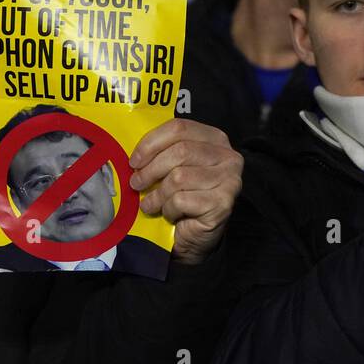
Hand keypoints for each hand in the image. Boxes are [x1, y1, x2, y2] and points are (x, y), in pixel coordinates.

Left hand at [128, 119, 242, 264]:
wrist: (198, 235)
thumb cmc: (184, 196)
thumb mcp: (175, 168)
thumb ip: (164, 153)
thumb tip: (136, 156)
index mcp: (215, 139)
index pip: (180, 128)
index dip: (152, 142)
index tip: (135, 160)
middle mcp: (228, 156)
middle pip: (180, 151)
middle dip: (151, 169)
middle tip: (136, 183)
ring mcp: (229, 180)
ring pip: (179, 177)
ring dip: (158, 194)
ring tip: (151, 204)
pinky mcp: (222, 203)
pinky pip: (181, 200)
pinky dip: (168, 209)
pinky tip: (169, 214)